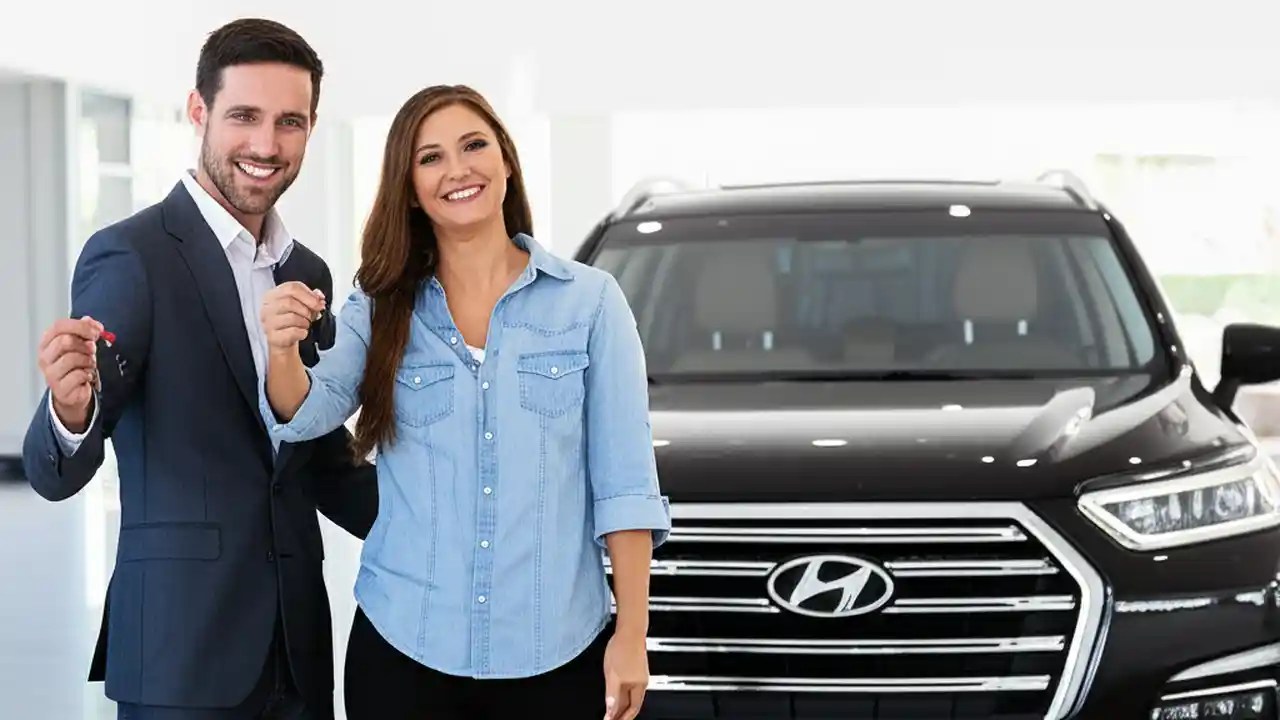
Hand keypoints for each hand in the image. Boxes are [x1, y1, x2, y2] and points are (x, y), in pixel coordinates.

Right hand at [38, 316, 102, 431]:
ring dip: (88, 361)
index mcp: (48, 342)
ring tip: (88, 365)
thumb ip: (85, 330)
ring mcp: (50, 373)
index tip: (96, 331)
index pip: (59, 326)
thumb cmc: (76, 366)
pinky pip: (78, 375)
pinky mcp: (59, 388)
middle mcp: (45, 357)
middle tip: (92, 351)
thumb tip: (89, 320)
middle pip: (66, 341)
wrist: (73, 392)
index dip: (80, 326)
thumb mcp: (81, 345)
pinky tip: (87, 376)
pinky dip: (88, 374)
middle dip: (85, 345)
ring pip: (72, 358)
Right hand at [261, 281, 325, 351]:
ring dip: (305, 322)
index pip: (292, 287)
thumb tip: (319, 297)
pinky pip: (293, 332)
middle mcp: (267, 306)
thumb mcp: (302, 305)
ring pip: (292, 318)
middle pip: (290, 302)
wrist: (284, 341)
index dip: (309, 295)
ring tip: (304, 325)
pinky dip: (302, 333)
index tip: (319, 303)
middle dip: (307, 311)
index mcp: (274, 294)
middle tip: (311, 317)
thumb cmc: (292, 321)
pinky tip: (300, 333)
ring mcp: (268, 322)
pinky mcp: (272, 336)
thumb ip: (312, 298)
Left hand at [603, 630, 647, 719]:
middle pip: (633, 705)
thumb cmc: (622, 649)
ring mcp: (639, 675)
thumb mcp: (613, 675)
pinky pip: (630, 687)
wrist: (629, 631)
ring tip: (612, 711)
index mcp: (638, 686)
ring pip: (631, 696)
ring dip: (622, 706)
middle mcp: (641, 682)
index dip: (621, 718)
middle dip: (622, 714)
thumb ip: (612, 694)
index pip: (631, 709)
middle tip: (612, 719)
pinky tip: (616, 695)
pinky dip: (623, 695)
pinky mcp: (636, 668)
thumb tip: (610, 710)